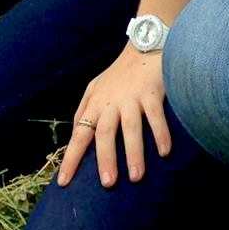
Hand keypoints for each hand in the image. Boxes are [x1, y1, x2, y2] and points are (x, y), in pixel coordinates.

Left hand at [57, 42, 171, 187]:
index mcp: (96, 104)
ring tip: (135, 177)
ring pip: (131, 127)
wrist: (145, 45)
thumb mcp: (95, 88)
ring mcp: (133, 97)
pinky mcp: (152, 92)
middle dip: (105, 159)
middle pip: (105, 133)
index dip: (71, 158)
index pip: (79, 134)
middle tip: (108, 184)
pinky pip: (156, 116)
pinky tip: (164, 153)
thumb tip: (75, 136)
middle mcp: (112, 102)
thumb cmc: (119, 73)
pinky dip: (160, 134)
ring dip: (133, 153)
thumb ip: (84, 111)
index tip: (63, 181)